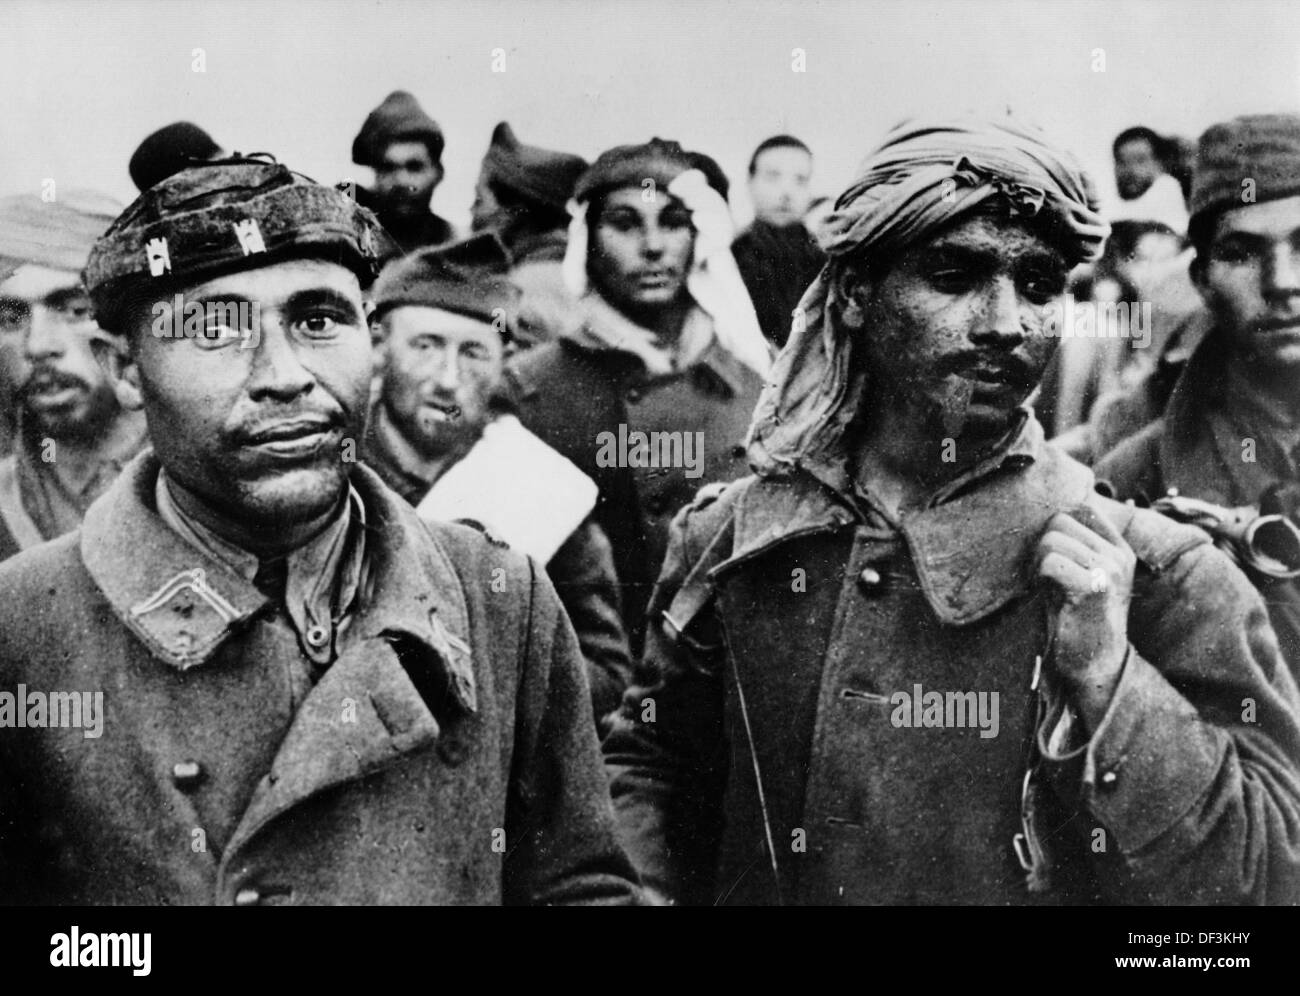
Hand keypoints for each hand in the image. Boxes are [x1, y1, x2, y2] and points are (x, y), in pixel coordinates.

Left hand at [1034, 505, 1134, 725]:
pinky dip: (1039, 575)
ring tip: (1043, 583)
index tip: (1050, 551)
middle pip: (1062, 519)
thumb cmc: (1079, 618)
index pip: (1083, 507)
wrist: (1095, 665)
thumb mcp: (1081, 574)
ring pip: (1053, 538)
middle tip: (1041, 571)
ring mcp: (1110, 569)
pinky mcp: (1094, 587)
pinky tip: (1044, 591)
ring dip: (1038, 559)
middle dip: (1042, 542)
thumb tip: (1044, 515)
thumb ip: (1073, 546)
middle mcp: (1119, 556)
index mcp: (1119, 549)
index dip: (1057, 524)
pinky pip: (1051, 562)